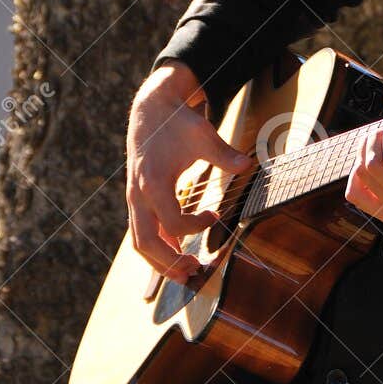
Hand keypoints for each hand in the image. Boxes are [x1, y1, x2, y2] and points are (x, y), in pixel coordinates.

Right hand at [125, 63, 253, 283]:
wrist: (151, 109)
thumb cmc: (178, 123)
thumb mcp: (203, 135)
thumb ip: (224, 154)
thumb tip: (248, 166)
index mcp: (154, 182)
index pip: (172, 223)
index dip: (196, 227)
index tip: (215, 217)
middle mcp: (138, 195)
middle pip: (146, 243)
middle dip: (168, 264)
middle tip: (193, 273)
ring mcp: (134, 199)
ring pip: (139, 242)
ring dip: (159, 262)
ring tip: (184, 274)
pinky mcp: (136, 199)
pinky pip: (140, 231)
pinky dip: (155, 247)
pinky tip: (174, 254)